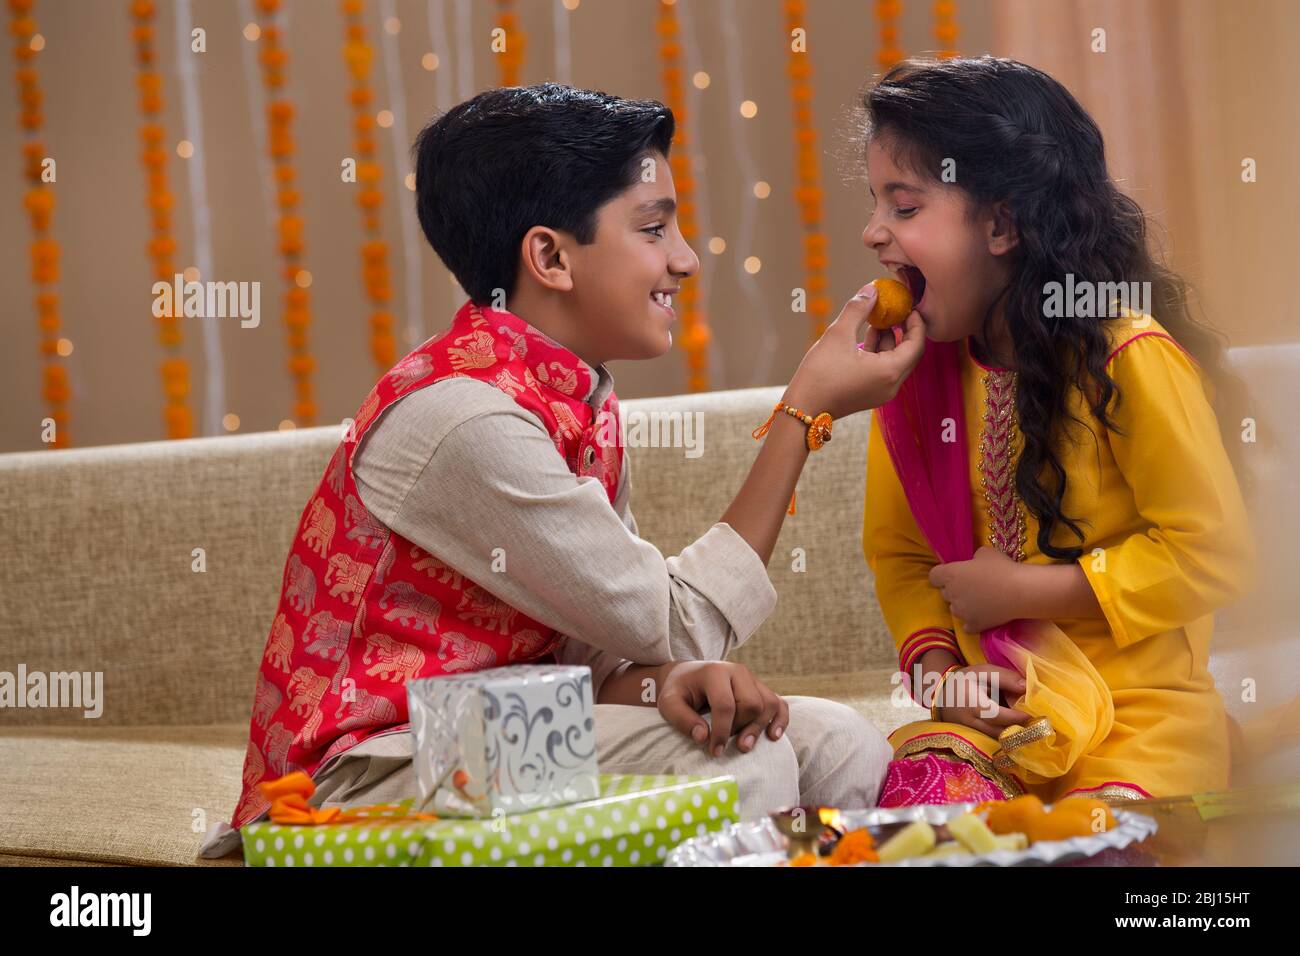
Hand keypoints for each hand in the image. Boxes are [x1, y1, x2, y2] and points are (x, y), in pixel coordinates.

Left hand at [655, 661, 789, 756]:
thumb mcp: (669, 703)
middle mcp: (738, 671)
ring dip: (759, 728)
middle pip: (752, 704)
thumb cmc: (679, 691)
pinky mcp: (760, 688)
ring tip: (744, 745)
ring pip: (768, 704)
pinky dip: (780, 720)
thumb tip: (704, 737)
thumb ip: (682, 719)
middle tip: (726, 744)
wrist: (687, 676)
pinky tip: (773, 736)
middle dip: (740, 729)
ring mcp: (752, 679)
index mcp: (715, 672)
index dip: (722, 732)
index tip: (714, 751)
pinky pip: (779, 703)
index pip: (726, 705)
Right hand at [784, 285, 925, 419]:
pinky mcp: (870, 395)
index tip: (908, 306)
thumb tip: (871, 289)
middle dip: (903, 330)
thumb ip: (858, 309)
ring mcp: (881, 392)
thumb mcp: (838, 334)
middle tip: (895, 310)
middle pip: (909, 353)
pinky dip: (880, 353)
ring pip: (895, 361)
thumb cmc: (820, 373)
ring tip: (876, 319)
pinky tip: (866, 336)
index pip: (917, 343)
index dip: (916, 322)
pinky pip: (884, 370)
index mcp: (889, 371)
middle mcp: (891, 385)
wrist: (803, 408)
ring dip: (889, 340)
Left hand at [929, 546, 1026, 632]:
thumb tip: (972, 563)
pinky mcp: (973, 625)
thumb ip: (972, 558)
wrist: (1021, 591)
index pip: (934, 576)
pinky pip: (966, 625)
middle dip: (955, 589)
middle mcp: (951, 594)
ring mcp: (961, 612)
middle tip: (972, 586)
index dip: (942, 574)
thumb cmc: (1002, 568)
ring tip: (980, 601)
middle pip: (945, 592)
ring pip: (955, 609)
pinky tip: (982, 615)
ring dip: (963, 605)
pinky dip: (972, 621)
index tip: (955, 573)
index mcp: (950, 575)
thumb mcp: (985, 553)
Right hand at [933, 663, 1030, 738]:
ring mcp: (971, 733)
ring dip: (1015, 735)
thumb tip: (1027, 686)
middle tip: (1039, 724)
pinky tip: (1018, 731)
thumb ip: (1005, 677)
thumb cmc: (965, 680)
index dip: (1018, 717)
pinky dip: (1007, 737)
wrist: (941, 693)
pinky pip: (993, 741)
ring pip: (998, 739)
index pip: (999, 715)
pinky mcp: (973, 738)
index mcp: (974, 704)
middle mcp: (971, 722)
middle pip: (1001, 732)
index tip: (1036, 714)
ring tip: (1031, 728)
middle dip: (1021, 729)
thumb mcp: (982, 672)